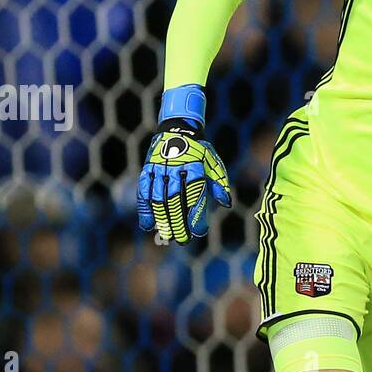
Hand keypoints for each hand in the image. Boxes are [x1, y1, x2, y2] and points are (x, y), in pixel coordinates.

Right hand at [137, 124, 230, 243]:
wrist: (177, 130)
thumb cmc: (200, 153)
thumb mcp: (214, 163)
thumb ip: (220, 184)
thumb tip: (227, 203)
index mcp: (194, 165)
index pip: (195, 193)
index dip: (196, 214)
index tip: (199, 231)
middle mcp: (174, 167)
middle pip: (175, 199)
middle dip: (178, 222)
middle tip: (183, 240)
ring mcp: (158, 168)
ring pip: (158, 197)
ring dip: (162, 219)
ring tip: (167, 236)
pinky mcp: (147, 170)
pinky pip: (144, 192)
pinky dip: (145, 209)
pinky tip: (148, 225)